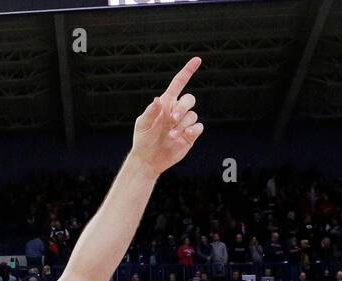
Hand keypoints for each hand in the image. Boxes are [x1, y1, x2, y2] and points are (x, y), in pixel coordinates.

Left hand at [130, 57, 203, 176]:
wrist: (148, 159)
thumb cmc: (143, 139)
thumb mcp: (142, 124)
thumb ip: (150, 111)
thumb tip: (158, 99)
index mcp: (166, 104)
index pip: (179, 84)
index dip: (188, 71)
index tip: (197, 60)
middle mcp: (177, 111)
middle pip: (189, 99)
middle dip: (182, 107)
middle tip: (172, 119)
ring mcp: (184, 123)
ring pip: (193, 115)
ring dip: (182, 124)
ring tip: (171, 135)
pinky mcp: (190, 135)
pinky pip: (199, 127)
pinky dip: (193, 129)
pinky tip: (184, 135)